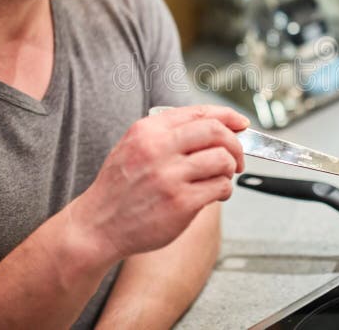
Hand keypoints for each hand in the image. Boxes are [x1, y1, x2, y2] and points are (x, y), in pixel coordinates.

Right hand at [70, 105, 248, 260]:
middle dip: (235, 143)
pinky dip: (225, 190)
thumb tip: (214, 128)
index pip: (199, 112)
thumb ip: (168, 134)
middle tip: (237, 157)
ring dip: (231, 169)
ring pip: (223, 159)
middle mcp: (158, 149)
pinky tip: (216, 194)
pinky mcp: (181, 202)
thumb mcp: (134, 147)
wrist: (97, 226)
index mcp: (148, 130)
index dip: (228, 116)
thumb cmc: (119, 189)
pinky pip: (220, 187)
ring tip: (222, 177)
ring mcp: (170, 176)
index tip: (241, 123)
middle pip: (216, 131)